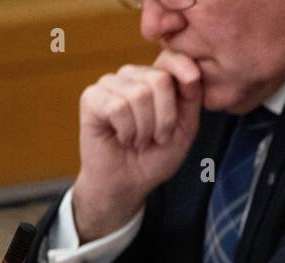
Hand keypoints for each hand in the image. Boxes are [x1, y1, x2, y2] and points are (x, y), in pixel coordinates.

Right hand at [71, 50, 203, 241]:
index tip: (193, 81)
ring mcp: (109, 84)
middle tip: (157, 137)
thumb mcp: (185, 128)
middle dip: (166, 118)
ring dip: (145, 129)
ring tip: (138, 140)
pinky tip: (122, 138)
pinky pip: (118, 106)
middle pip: (159, 79)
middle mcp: (131, 76)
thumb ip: (192, 98)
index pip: (170, 58)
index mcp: (155, 79)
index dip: (183, 68)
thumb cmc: (156, 155)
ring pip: (139, 94)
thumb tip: (193, 72)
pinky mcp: (91, 97)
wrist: (129, 183)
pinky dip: (127, 131)